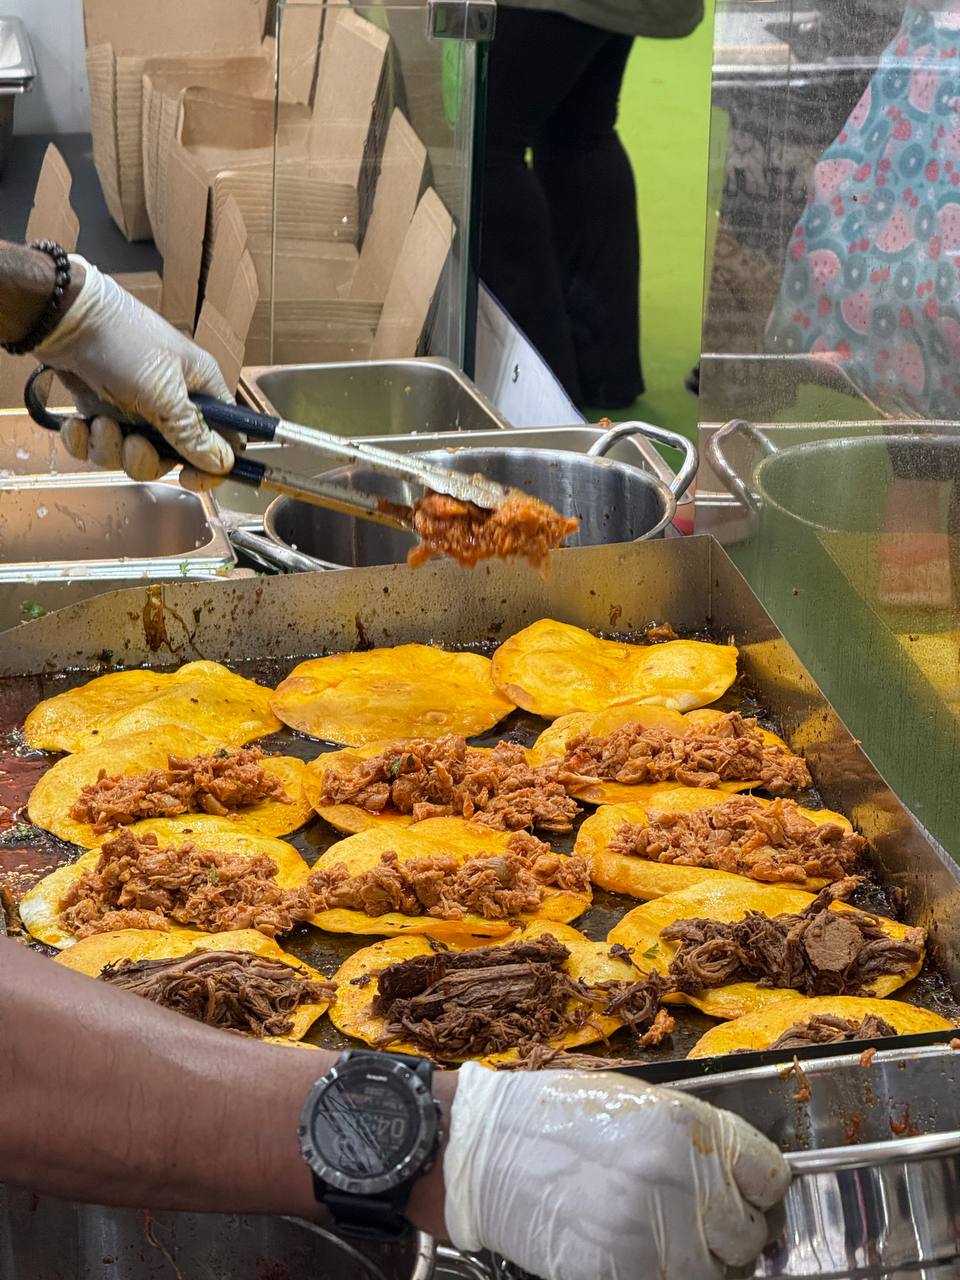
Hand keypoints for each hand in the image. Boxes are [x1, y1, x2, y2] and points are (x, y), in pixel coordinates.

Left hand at [36, 256, 237, 487]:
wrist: (63, 317)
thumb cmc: (123, 342)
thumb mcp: (165, 394)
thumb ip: (194, 434)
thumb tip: (224, 462)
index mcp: (200, 389)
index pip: (223, 438)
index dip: (211, 464)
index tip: (189, 476)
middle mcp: (171, 400)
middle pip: (171, 456)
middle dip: (145, 458)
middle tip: (132, 442)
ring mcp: (135, 406)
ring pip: (131, 454)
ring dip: (111, 447)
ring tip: (99, 422)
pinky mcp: (103, 407)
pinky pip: (100, 444)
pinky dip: (86, 440)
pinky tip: (79, 423)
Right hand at [444, 1064, 790, 1279]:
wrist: (485, 1148)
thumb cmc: (558, 1118)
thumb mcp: (636, 1105)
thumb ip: (692, 1141)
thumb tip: (739, 1181)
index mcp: (686, 1128)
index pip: (769, 1175)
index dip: (757, 1188)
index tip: (744, 1193)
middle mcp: (678, 1181)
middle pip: (747, 1234)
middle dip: (730, 1233)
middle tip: (700, 1224)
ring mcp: (650, 1235)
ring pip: (713, 1275)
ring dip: (699, 1264)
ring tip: (665, 1242)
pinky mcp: (620, 1274)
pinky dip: (659, 1274)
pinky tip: (636, 1254)